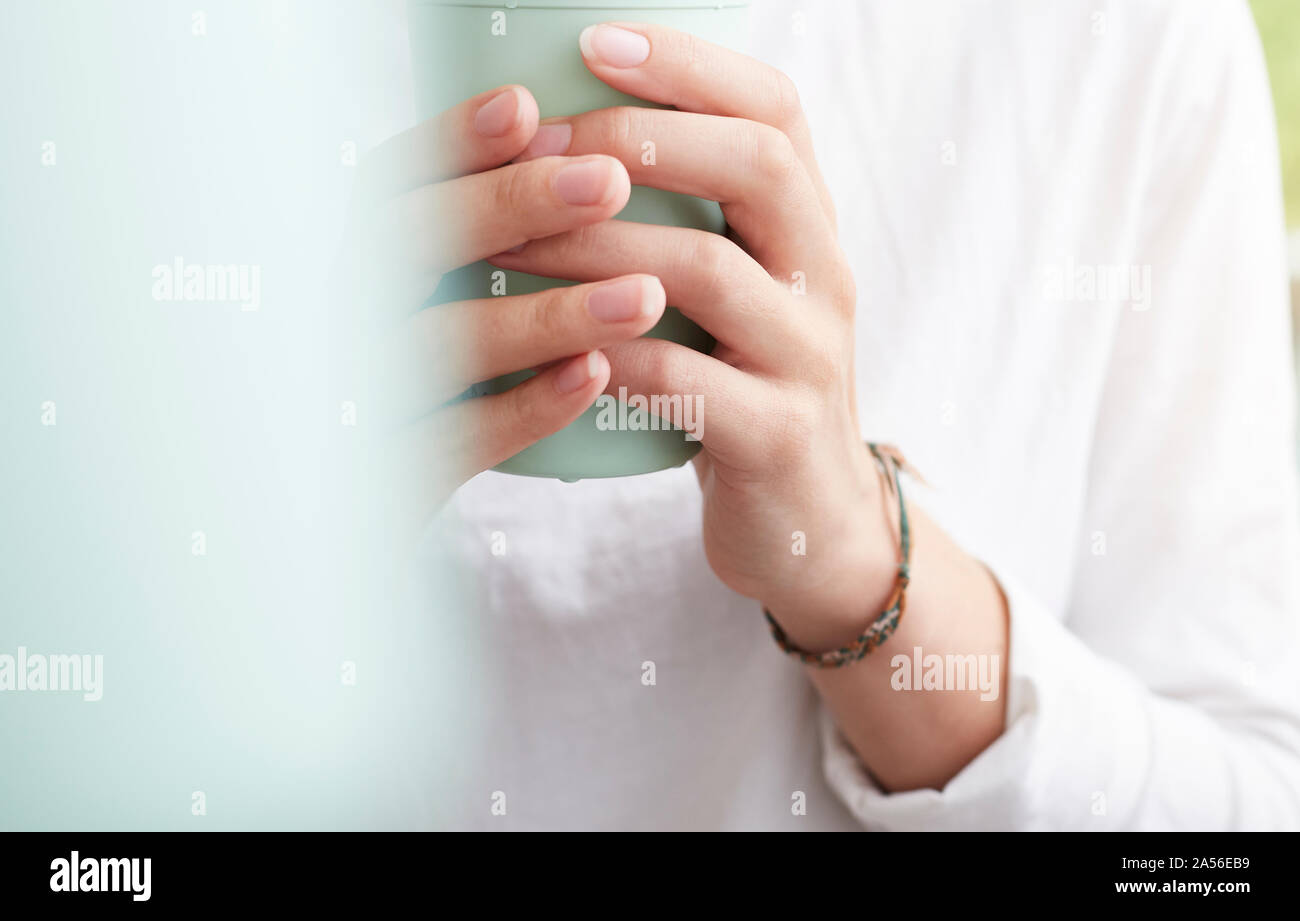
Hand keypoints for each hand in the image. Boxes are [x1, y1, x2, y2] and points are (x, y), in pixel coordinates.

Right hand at [341, 84, 665, 523]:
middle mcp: (336, 323)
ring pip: (440, 345)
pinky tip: (595, 378)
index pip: (384, 190)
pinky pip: (454, 439)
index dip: (449, 144)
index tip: (526, 108)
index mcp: (348, 270)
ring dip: (546, 313)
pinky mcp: (385, 480)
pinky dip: (526, 406)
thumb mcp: (413, 310)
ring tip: (644, 296)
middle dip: (508, 206)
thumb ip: (459, 248)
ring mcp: (355, 402)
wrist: (332, 522)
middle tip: (607, 181)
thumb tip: (555, 152)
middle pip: (405, 248)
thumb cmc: (407, 395)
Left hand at [491, 24, 893, 643]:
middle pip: (756, 164)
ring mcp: (810, 356)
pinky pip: (685, 381)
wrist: (812, 523)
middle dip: (635, 139)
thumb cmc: (744, 389)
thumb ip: (693, 223)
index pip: (774, 109)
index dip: (688, 64)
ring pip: (705, 272)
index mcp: (809, 227)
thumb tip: (568, 144)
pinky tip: (547, 345)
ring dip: (592, 249)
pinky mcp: (778, 436)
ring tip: (505, 243)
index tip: (593, 41)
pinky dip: (607, 356)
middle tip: (536, 146)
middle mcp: (825, 277)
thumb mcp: (740, 294)